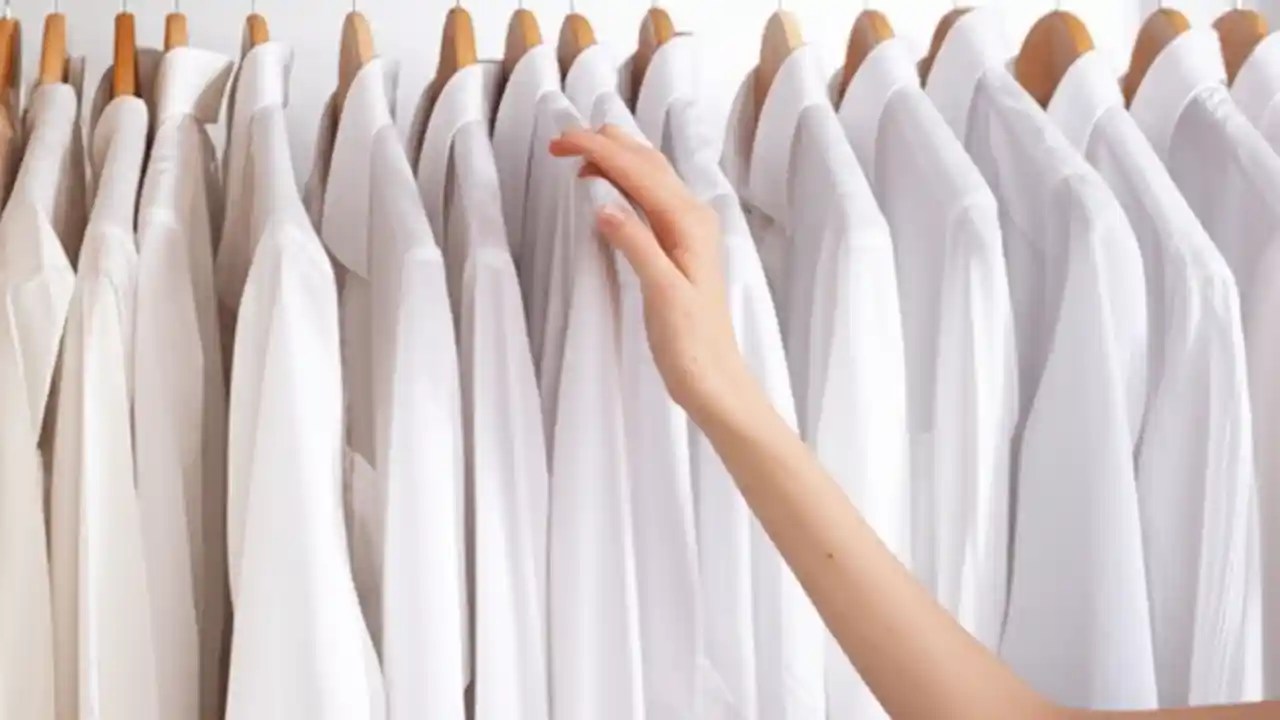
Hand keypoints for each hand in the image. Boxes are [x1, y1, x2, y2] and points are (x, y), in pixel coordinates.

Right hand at [549, 125, 759, 426]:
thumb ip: (636, 245)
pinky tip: (607, 188)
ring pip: (650, 177)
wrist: (714, 379)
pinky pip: (650, 199)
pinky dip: (625, 182)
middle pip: (647, 163)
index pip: (638, 171)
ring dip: (616, 158)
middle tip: (562, 141)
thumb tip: (603, 205)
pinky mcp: (680, 248)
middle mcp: (694, 218)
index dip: (598, 150)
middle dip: (605, 144)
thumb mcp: (662, 294)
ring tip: (579, 151)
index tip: (561, 141)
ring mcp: (689, 232)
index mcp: (689, 223)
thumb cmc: (692, 344)